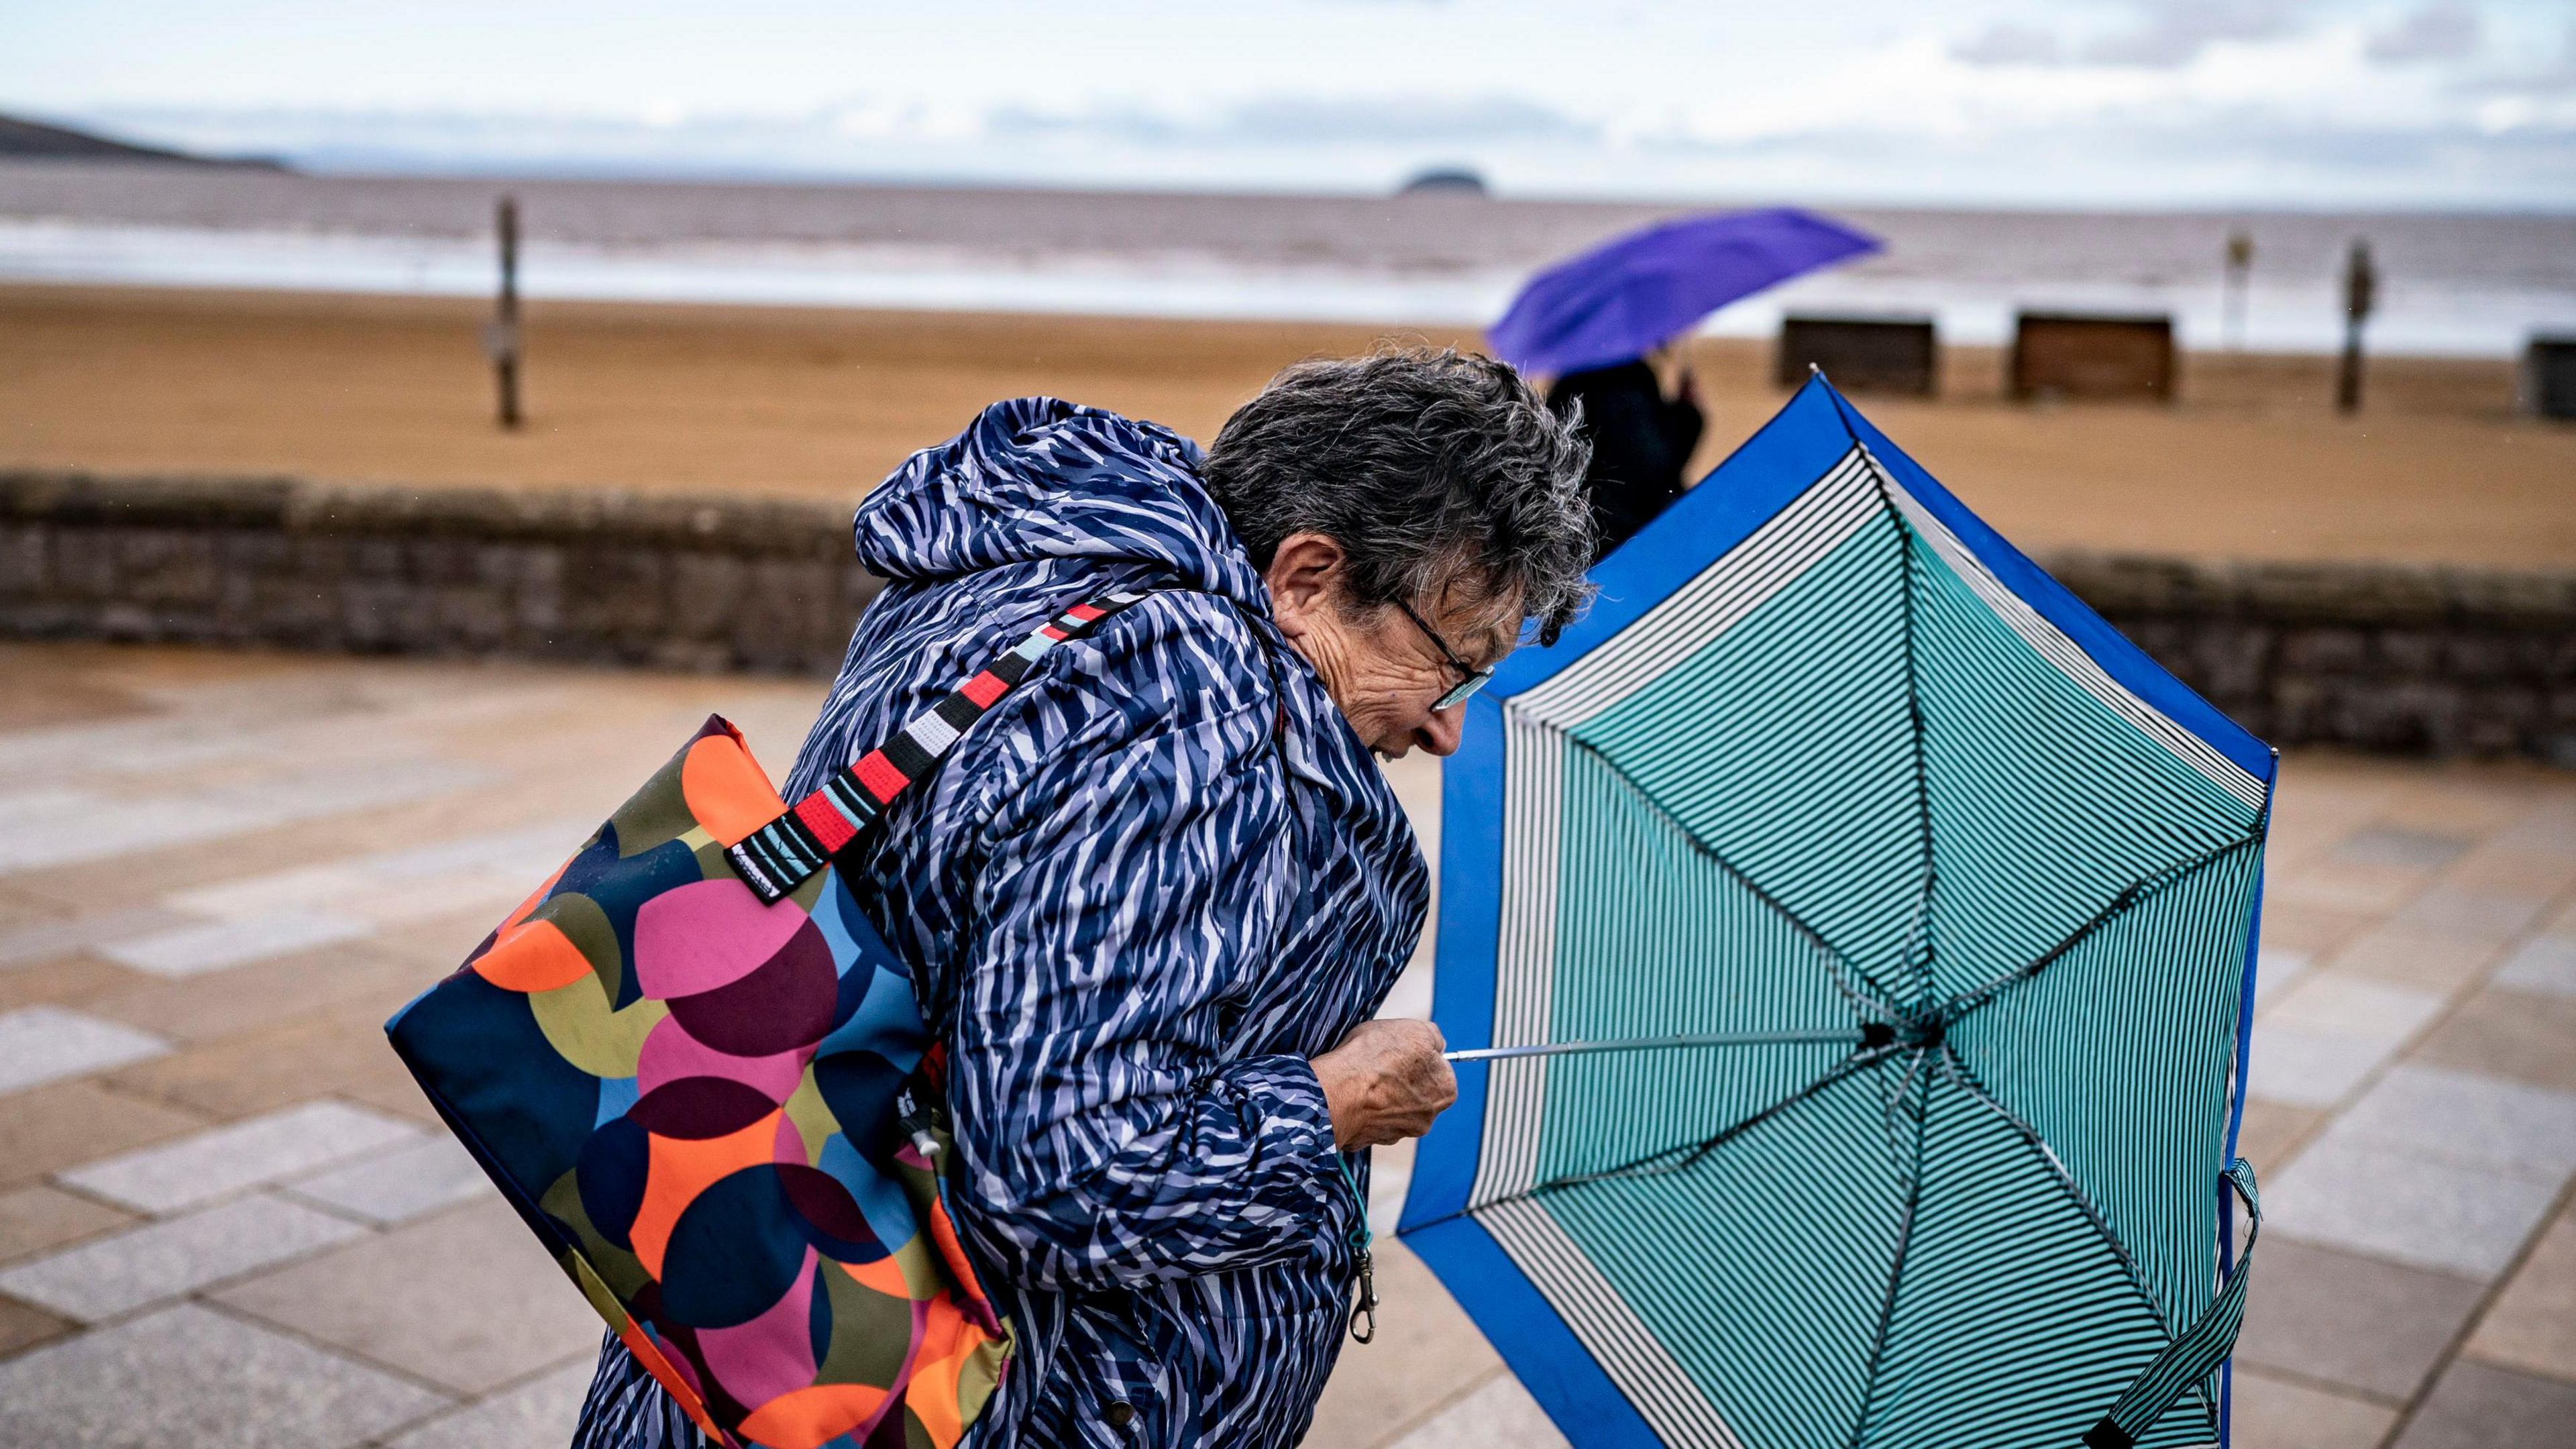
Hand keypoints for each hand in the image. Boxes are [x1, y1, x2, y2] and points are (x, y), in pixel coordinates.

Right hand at [1311, 1019, 1456, 1149]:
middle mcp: (1426, 1117)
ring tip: (1362, 1077)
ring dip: (1381, 1094)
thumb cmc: (1375, 1060)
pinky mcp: (1370, 1139)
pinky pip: (1370, 1118)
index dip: (1418, 1054)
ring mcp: (1398, 1132)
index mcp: (1445, 1091)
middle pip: (1416, 1090)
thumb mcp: (1413, 1029)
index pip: (1437, 1068)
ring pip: (1392, 1105)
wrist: (1337, 1092)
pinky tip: (1353, 1094)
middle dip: (1401, 1077)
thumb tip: (1435, 1041)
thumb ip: (1432, 1036)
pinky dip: (1363, 1107)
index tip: (1401, 1049)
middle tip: (1380, 1062)